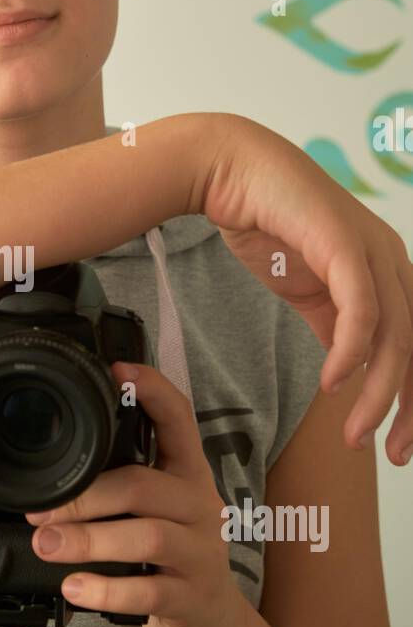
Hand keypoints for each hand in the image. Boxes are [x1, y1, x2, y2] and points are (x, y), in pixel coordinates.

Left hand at [25, 361, 247, 626]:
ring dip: (88, 540)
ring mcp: (200, 553)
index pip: (179, 419)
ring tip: (47, 545)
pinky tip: (75, 588)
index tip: (116, 370)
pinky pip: (147, 592)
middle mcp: (199, 507)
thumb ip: (123, 482)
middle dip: (83, 495)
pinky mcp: (191, 598)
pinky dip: (105, 591)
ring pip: (146, 537)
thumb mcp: (157, 511)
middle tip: (39, 511)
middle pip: (142, 485)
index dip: (151, 390)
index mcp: (187, 475)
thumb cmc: (171, 559)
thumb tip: (57, 467)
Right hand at [200, 114, 412, 464]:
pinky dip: (351, 354)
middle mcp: (392, 261)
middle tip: (393, 454)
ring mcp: (373, 251)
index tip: (397, 446)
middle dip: (410, 409)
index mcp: (388, 272)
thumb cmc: (267, 222)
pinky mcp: (344, 245)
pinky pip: (361, 312)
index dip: (412, 400)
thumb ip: (333, 324)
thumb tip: (348, 371)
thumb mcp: (308, 288)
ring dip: (379, 394)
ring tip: (355, 434)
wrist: (231, 171)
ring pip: (396, 338)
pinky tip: (332, 385)